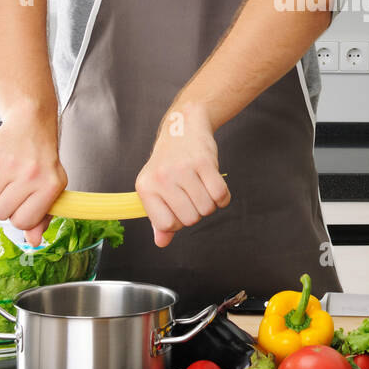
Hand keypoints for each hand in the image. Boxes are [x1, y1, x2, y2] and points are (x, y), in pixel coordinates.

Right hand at [0, 110, 66, 246]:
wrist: (32, 124)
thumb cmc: (43, 160)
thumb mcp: (52, 187)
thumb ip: (43, 216)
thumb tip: (33, 242)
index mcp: (51, 186)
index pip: (24, 222)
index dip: (19, 218)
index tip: (21, 207)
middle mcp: (31, 175)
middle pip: (1, 214)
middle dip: (2, 208)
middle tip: (10, 193)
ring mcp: (10, 165)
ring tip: (0, 185)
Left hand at [135, 102, 230, 247]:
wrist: (183, 126)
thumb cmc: (169, 162)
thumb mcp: (156, 187)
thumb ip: (159, 217)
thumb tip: (161, 242)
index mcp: (146, 187)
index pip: (167, 224)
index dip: (178, 221)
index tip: (178, 208)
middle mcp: (162, 178)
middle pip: (190, 219)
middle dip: (196, 212)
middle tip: (192, 194)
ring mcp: (183, 169)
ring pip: (207, 209)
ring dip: (209, 203)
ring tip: (201, 187)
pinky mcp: (204, 162)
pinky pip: (220, 195)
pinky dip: (222, 197)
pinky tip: (213, 185)